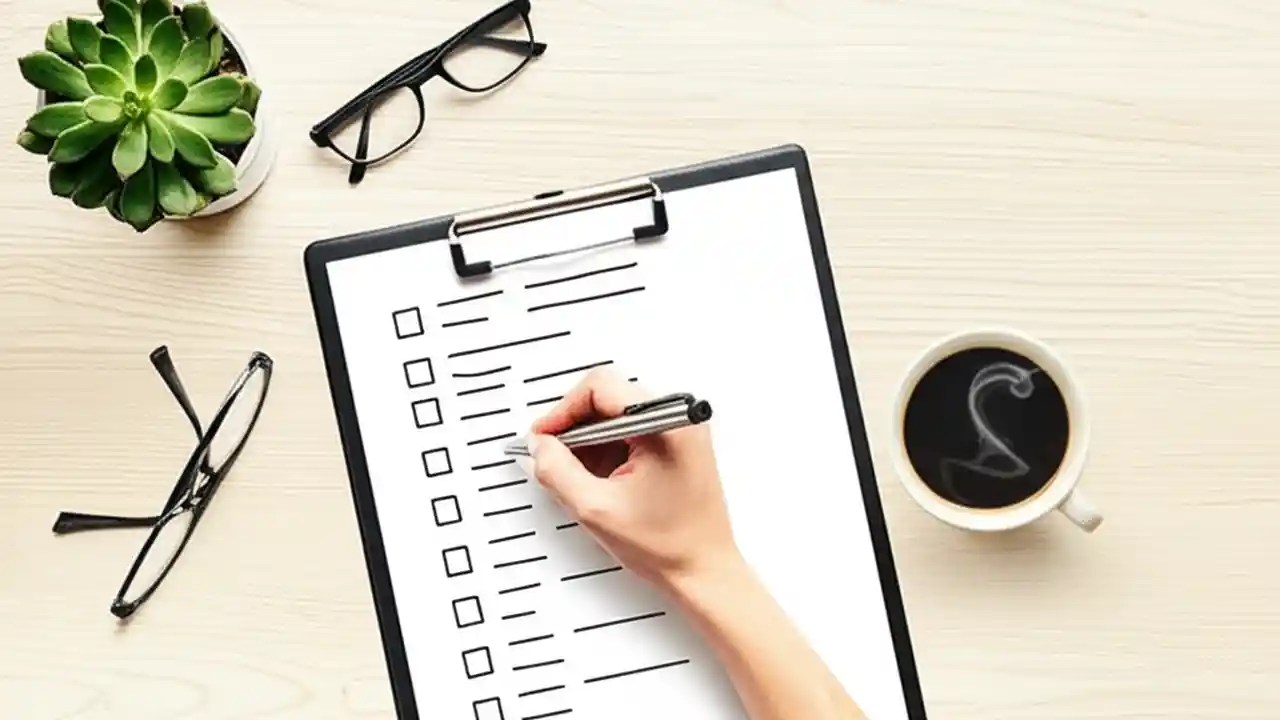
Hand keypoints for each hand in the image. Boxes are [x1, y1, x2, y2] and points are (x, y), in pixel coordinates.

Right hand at [527, 369, 740, 589]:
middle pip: (607, 398)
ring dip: (591, 442)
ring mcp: (681, 430)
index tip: (545, 436)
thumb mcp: (595, 508)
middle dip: (575, 429)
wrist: (703, 571)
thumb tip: (540, 447)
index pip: (600, 387)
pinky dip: (608, 450)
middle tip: (556, 458)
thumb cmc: (669, 546)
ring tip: (585, 479)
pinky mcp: (678, 445)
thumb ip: (557, 471)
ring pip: (617, 415)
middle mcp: (678, 418)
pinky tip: (604, 481)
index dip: (562, 411)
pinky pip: (632, 432)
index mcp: (665, 423)